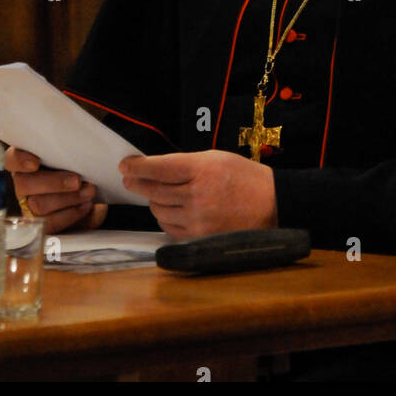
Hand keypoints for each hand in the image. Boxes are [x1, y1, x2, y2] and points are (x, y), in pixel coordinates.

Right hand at [5, 146, 107, 233]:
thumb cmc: (79, 169)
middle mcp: (23, 183)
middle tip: (77, 181)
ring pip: (38, 205)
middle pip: (25, 183)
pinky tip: (86, 206)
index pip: (12, 158)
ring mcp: (28, 206)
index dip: (20, 160)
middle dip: (53, 183)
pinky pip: (50, 223)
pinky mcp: (41, 224)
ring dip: (67, 198)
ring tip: (89, 192)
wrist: (88, 196)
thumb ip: (75, 155)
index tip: (35, 163)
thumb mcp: (76, 159)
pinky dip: (71, 214)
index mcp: (27, 161)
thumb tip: (84, 160)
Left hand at [119, 150, 278, 238]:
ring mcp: (196, 218)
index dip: (138, 166)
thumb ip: (187, 163)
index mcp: (202, 169)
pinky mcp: (197, 236)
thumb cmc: (244, 177)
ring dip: (153, 201)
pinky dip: (164, 217)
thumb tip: (157, 168)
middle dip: (138, 183)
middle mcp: (196, 195)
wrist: (270, 204)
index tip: (125, 165)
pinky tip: (168, 210)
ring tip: (155, 194)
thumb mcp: (216, 158)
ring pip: (158, 210)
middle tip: (130, 179)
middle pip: (154, 190)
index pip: (160, 167)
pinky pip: (168, 227)